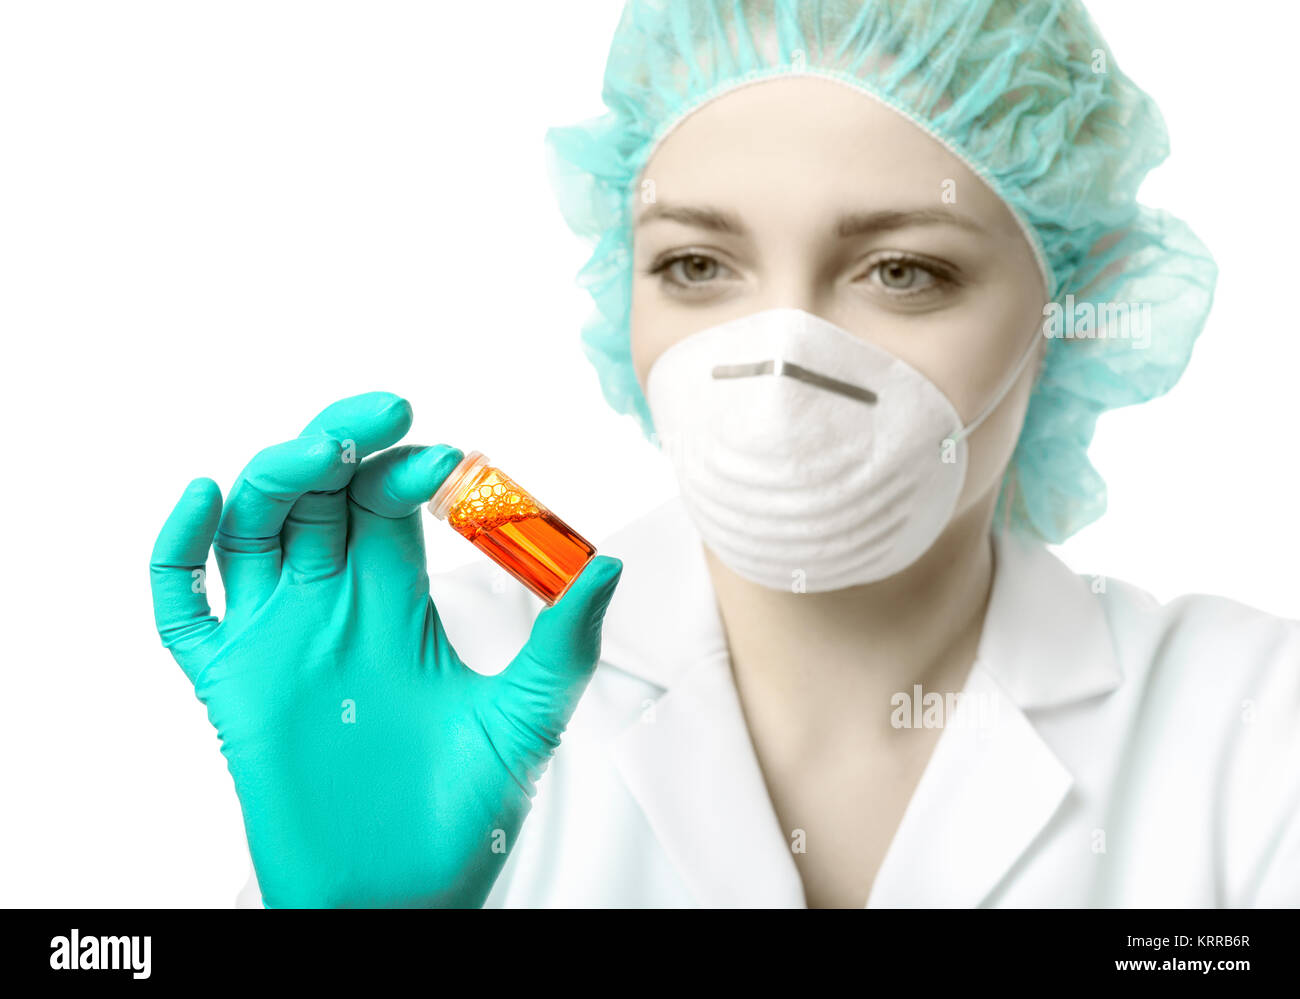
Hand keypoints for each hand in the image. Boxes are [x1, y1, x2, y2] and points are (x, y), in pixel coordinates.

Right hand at [149, 392, 622, 906]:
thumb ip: (561, 642)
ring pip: (250, 525)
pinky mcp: (230, 683)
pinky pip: (180, 604)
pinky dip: (175, 548)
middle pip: (316, 490)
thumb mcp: (526, 718)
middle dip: (339, 440)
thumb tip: (606, 563)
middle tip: (379, 416)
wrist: (404, 895)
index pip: (387, 499)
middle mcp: (331, 603)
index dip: (411, 468)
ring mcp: (275, 637)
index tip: (452, 463)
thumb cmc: (466, 809)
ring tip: (317, 453)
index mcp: (396, 598)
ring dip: (273, 477)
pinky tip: (201, 499)